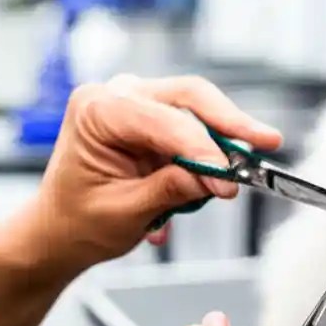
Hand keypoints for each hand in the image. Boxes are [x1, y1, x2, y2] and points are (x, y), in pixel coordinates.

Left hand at [25, 74, 282, 276]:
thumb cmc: (78, 222)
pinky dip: (209, 150)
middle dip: (230, 121)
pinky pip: (194, 125)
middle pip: (188, 96)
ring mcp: (135, 101)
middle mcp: (116, 95)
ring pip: (196, 106)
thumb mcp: (124, 213)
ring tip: (241, 171)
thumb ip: (170, 190)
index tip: (231, 179)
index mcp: (97, 111)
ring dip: (223, 138)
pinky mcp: (153, 117)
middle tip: (266, 141)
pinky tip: (215, 177)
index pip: (164, 120)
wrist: (59, 231)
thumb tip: (219, 179)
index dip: (204, 148)